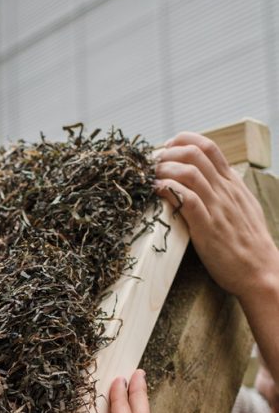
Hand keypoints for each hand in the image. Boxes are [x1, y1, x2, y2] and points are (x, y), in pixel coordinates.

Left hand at [154, 132, 278, 300]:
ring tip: (151, 177)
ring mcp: (217, 208)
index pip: (208, 147)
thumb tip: (210, 177)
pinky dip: (169, 191)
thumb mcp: (242, 206)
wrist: (261, 271)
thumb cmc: (248, 242)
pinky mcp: (208, 228)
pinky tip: (156, 191)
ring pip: (188, 173)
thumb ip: (226, 190)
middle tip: (153, 164)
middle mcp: (225, 191)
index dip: (183, 141)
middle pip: (194, 154)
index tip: (167, 148)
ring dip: (164, 171)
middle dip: (167, 153)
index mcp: (232, 183)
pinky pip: (187, 200)